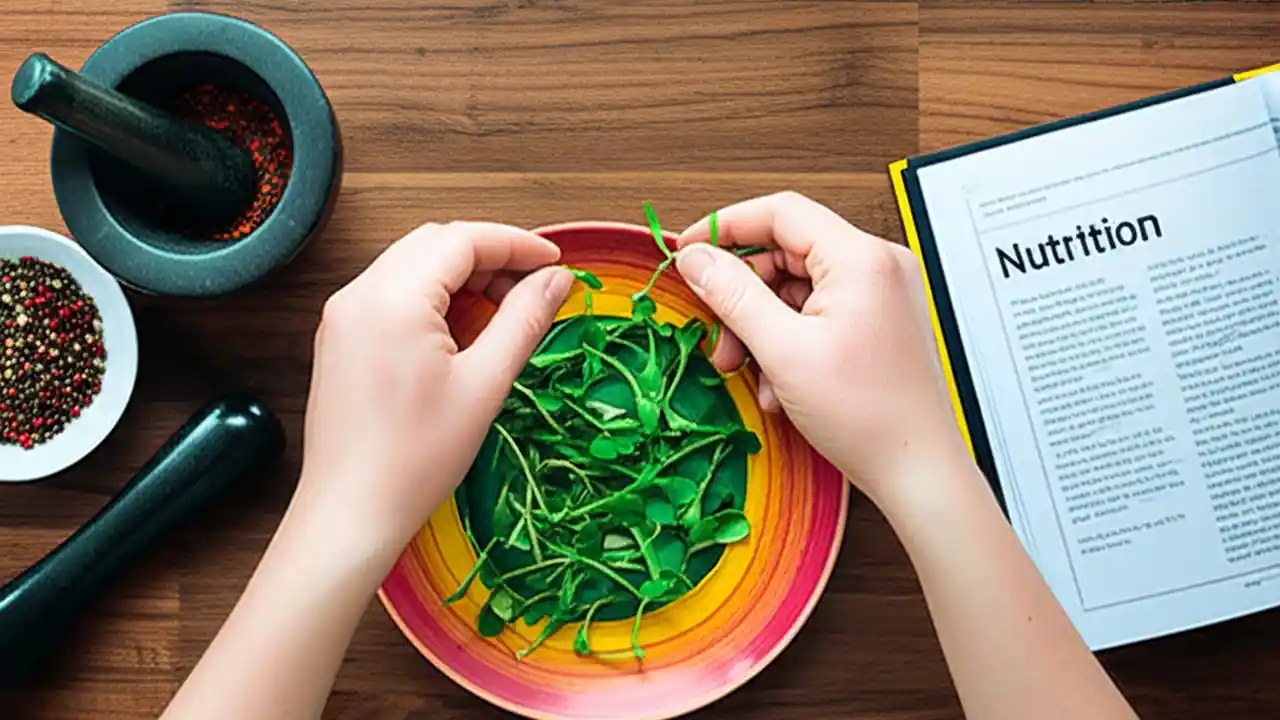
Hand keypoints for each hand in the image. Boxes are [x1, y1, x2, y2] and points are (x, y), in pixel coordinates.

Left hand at [296, 222, 572, 556]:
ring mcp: (343, 316)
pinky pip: (391, 294)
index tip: (553, 262)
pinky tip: (461, 335)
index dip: (517, 244)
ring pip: (412, 265)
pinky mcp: (339, 339)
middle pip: (435, 243)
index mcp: (392, 299)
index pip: (463, 239)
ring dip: (461, 278)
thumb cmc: (413, 460)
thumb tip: (556, 281)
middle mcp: (358, 296)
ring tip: (501, 317)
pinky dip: (432, 299)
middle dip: (490, 257)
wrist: (351, 511)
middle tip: (532, 289)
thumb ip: (524, 319)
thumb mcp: (485, 384)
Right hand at [674, 192, 967, 503]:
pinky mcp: (879, 323)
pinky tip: (781, 385)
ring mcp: (881, 295)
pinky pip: (818, 315)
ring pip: (797, 290)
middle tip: (718, 337)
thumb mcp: (783, 351)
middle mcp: (877, 267)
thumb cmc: (867, 415)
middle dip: (743, 297)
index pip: (781, 213)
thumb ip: (734, 295)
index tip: (690, 251)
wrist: (918, 471)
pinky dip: (789, 343)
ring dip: (762, 328)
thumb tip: (697, 257)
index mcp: (861, 259)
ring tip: (749, 372)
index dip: (727, 226)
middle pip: (786, 253)